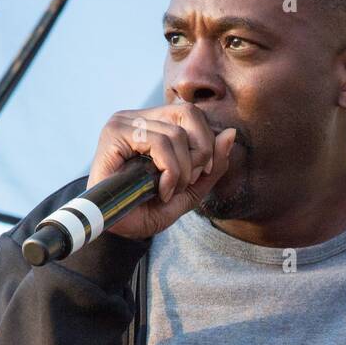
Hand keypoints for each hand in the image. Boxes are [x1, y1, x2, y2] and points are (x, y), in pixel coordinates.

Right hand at [86, 105, 236, 240]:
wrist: (119, 230)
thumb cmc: (148, 209)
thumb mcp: (189, 189)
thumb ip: (212, 165)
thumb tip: (230, 133)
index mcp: (155, 123)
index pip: (193, 114)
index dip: (206, 144)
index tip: (200, 174)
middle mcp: (139, 117)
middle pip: (189, 114)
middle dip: (199, 153)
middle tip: (187, 181)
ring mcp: (125, 122)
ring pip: (176, 133)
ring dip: (182, 171)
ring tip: (168, 192)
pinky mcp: (115, 133)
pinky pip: (159, 143)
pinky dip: (169, 171)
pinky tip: (160, 191)